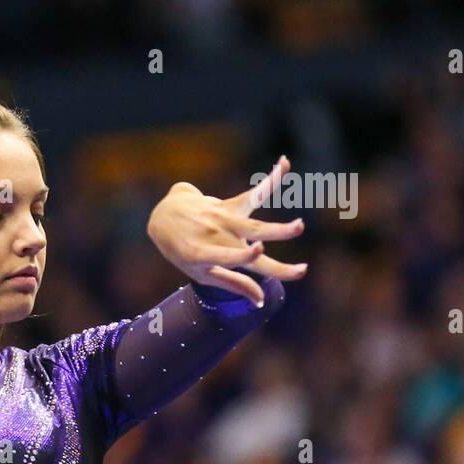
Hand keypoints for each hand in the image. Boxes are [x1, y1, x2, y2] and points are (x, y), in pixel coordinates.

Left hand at [146, 155, 308, 306]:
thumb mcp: (202, 273)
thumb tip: (262, 301)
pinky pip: (252, 194)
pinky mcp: (227, 206)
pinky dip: (271, 179)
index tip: (260, 251)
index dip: (242, 254)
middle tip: (297, 241)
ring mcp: (221, 219)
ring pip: (253, 223)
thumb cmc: (185, 253)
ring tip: (300, 226)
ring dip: (278, 227)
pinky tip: (285, 163)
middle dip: (273, 239)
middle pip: (248, 238)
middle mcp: (214, 235)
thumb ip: (234, 284)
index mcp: (204, 255)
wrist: (163, 220)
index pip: (229, 258)